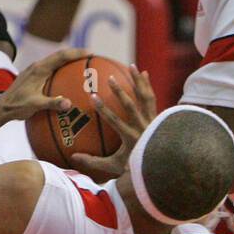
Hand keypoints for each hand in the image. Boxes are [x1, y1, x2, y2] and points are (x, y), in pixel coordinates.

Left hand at [0, 47, 89, 120]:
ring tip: (82, 63)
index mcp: (39, 69)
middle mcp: (37, 66)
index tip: (90, 53)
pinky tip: (68, 78)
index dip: (76, 53)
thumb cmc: (17, 106)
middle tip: (91, 56)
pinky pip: (51, 68)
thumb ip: (52, 103)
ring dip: (68, 59)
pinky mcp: (34, 76)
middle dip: (75, 53)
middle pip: (60, 55)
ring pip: (55, 60)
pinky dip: (62, 68)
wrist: (1, 108)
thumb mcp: (35, 105)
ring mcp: (35, 70)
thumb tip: (69, 104)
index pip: (61, 56)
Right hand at [70, 65, 157, 179]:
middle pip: (131, 106)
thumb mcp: (113, 166)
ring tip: (131, 66)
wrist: (160, 164)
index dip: (103, 109)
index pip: (115, 121)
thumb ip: (93, 162)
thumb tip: (73, 157)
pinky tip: (144, 73)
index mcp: (131, 137)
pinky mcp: (157, 116)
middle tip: (109, 79)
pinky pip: (152, 98)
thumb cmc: (134, 166)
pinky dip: (147, 85)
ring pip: (145, 97)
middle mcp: (143, 126)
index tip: (93, 96)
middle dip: (120, 92)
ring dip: (138, 81)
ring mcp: (152, 120)